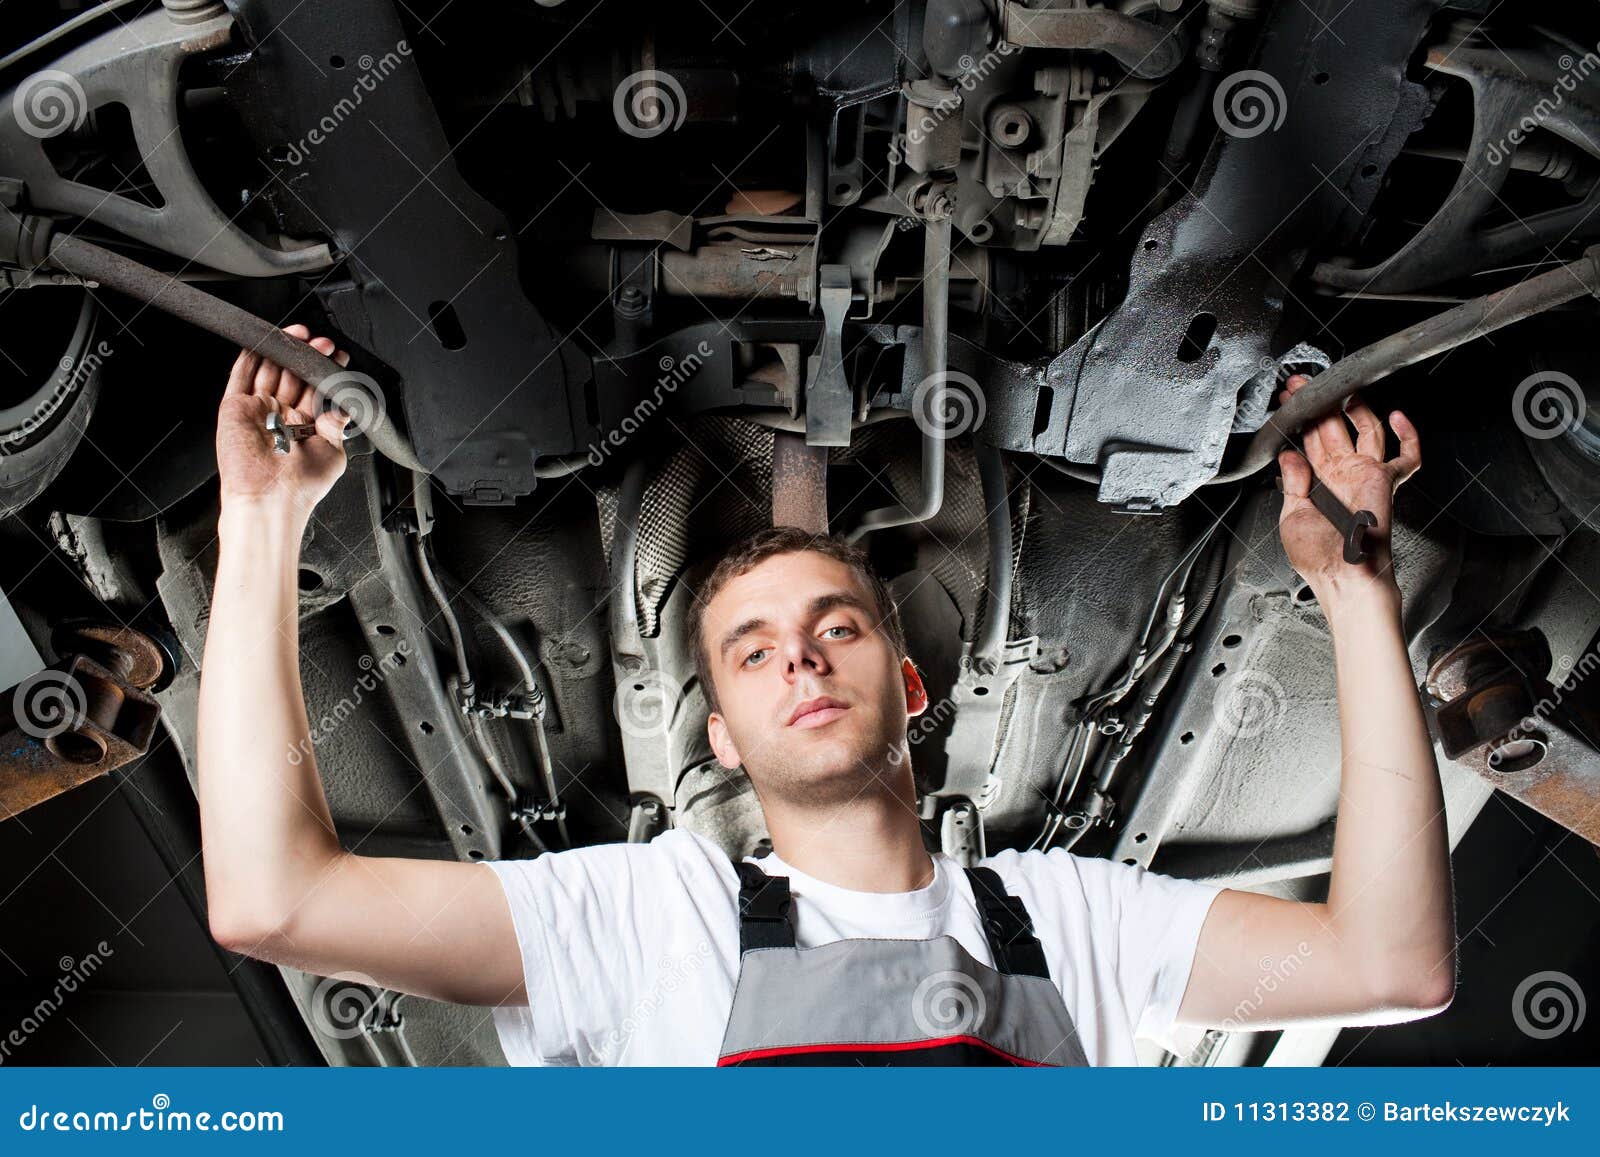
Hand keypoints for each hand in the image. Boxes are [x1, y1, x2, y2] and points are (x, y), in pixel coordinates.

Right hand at [216, 324, 350, 515]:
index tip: (337, 357)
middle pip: (291, 374)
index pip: (313, 389)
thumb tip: (345, 404)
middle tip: (321, 342)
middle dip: (305, 355)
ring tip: (299, 335)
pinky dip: (249, 355)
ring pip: (268, 369)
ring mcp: (257, 410)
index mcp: (303, 426)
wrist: (270, 501)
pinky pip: (240, 375)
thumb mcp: (332, 453)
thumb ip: (336, 424)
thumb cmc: (301, 487)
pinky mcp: (234, 407)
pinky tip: (262, 340)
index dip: (323, 371)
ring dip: (281, 350)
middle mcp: (280, 416)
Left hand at [1275, 374, 1420, 601]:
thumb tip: (1290, 455)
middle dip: (1317, 405)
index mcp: (1317, 482)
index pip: (1309, 441)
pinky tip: (1396, 416)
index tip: (1287, 401)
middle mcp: (1342, 474)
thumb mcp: (1292, 516)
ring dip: (1349, 407)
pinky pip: (1407, 457)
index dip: (1299, 420)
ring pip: (1364, 429)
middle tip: (1301, 385)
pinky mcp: (1385, 481)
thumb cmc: (1318, 558)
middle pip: (1332, 428)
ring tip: (1333, 387)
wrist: (1342, 577)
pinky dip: (1408, 435)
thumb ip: (1292, 483)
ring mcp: (1364, 474)